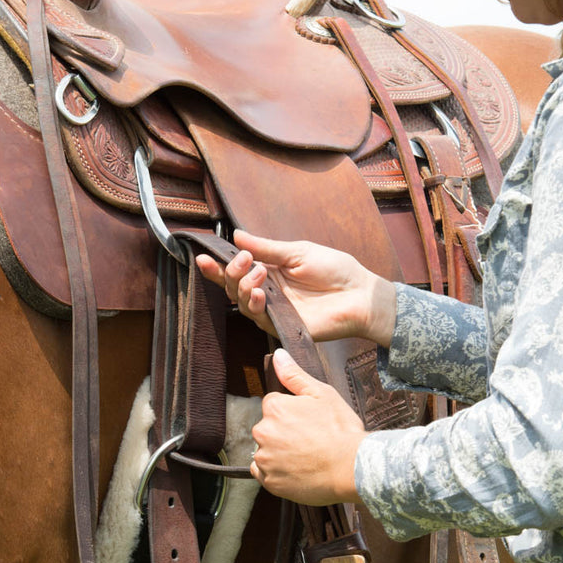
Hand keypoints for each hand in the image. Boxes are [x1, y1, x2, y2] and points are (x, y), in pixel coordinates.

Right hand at [196, 230, 395, 346]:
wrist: (359, 293)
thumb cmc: (334, 269)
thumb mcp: (298, 251)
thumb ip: (267, 248)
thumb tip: (237, 235)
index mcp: (269, 271)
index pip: (236, 270)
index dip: (217, 266)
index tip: (202, 257)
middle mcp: (267, 291)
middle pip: (233, 287)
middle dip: (231, 272)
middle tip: (245, 260)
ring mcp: (273, 310)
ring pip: (241, 303)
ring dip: (243, 286)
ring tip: (259, 273)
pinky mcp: (282, 326)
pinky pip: (258, 318)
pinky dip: (255, 304)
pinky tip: (260, 292)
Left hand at [249, 349, 365, 504]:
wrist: (353, 468)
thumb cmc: (341, 430)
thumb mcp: (322, 394)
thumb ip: (294, 375)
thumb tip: (278, 356)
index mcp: (274, 408)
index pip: (274, 405)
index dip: (293, 413)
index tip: (309, 422)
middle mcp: (263, 432)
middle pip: (268, 428)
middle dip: (284, 433)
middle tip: (311, 440)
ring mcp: (265, 458)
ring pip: (266, 451)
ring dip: (280, 453)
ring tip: (307, 457)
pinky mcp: (270, 482)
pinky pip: (266, 474)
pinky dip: (277, 472)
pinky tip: (298, 470)